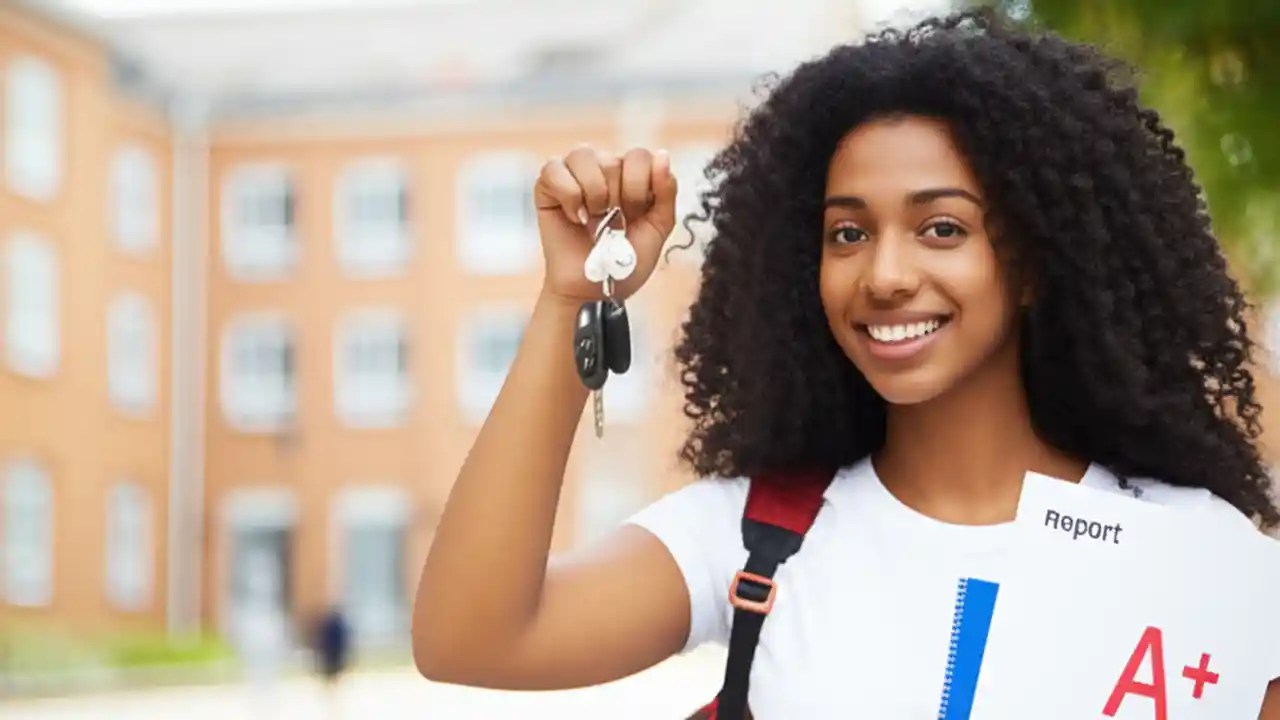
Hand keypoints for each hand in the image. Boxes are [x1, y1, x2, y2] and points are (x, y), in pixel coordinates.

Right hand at [534, 146, 676, 303]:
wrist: (592, 290)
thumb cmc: (624, 262)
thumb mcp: (657, 229)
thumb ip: (666, 192)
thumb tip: (662, 155)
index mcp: (631, 173)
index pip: (640, 156)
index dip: (639, 187)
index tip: (635, 216)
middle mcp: (603, 166)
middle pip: (612, 160)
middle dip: (616, 200)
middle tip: (612, 224)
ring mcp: (574, 173)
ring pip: (583, 154)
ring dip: (593, 194)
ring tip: (593, 219)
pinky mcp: (546, 185)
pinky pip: (554, 169)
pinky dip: (568, 196)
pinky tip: (575, 218)